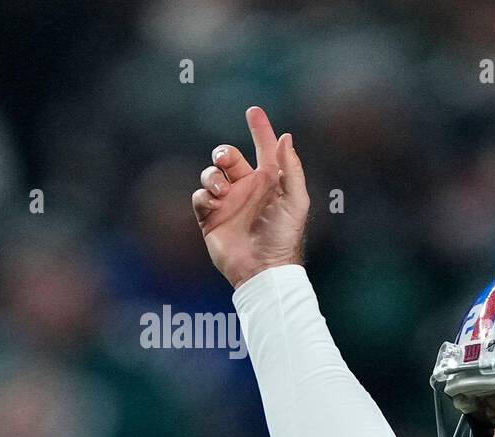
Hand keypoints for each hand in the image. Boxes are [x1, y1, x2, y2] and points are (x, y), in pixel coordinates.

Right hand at [192, 106, 310, 288]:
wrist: (262, 267)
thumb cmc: (283, 235)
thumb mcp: (295, 200)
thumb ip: (291, 168)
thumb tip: (286, 137)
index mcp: (270, 182)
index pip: (264, 149)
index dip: (260, 129)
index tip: (254, 111)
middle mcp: (248, 188)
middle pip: (228, 156)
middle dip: (223, 152)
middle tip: (226, 160)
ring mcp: (229, 202)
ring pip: (211, 173)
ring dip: (212, 176)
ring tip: (221, 190)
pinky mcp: (211, 217)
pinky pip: (199, 196)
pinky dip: (204, 195)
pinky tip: (214, 203)